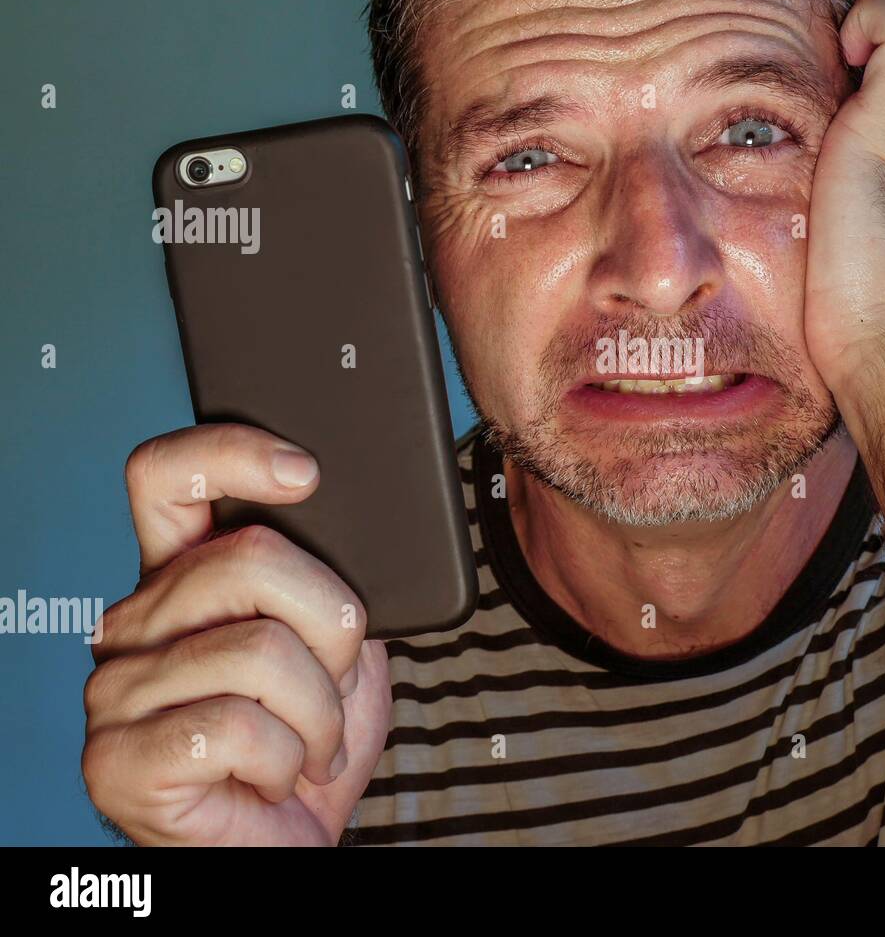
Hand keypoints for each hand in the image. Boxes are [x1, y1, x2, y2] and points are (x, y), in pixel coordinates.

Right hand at [82, 424, 391, 845]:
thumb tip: (356, 523)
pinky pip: (236, 724)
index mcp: (182, 580)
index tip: (306, 472)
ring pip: (260, 648)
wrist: (292, 841)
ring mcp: (118, 692)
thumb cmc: (311, 739)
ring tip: (312, 741)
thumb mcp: (339, 643)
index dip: (231, 453)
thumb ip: (328, 580)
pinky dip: (288, 757)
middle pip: (251, 559)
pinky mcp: (118, 760)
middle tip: (337, 678)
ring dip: (321, 710)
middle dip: (333, 623)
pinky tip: (276, 774)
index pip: (167, 477)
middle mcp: (136, 625)